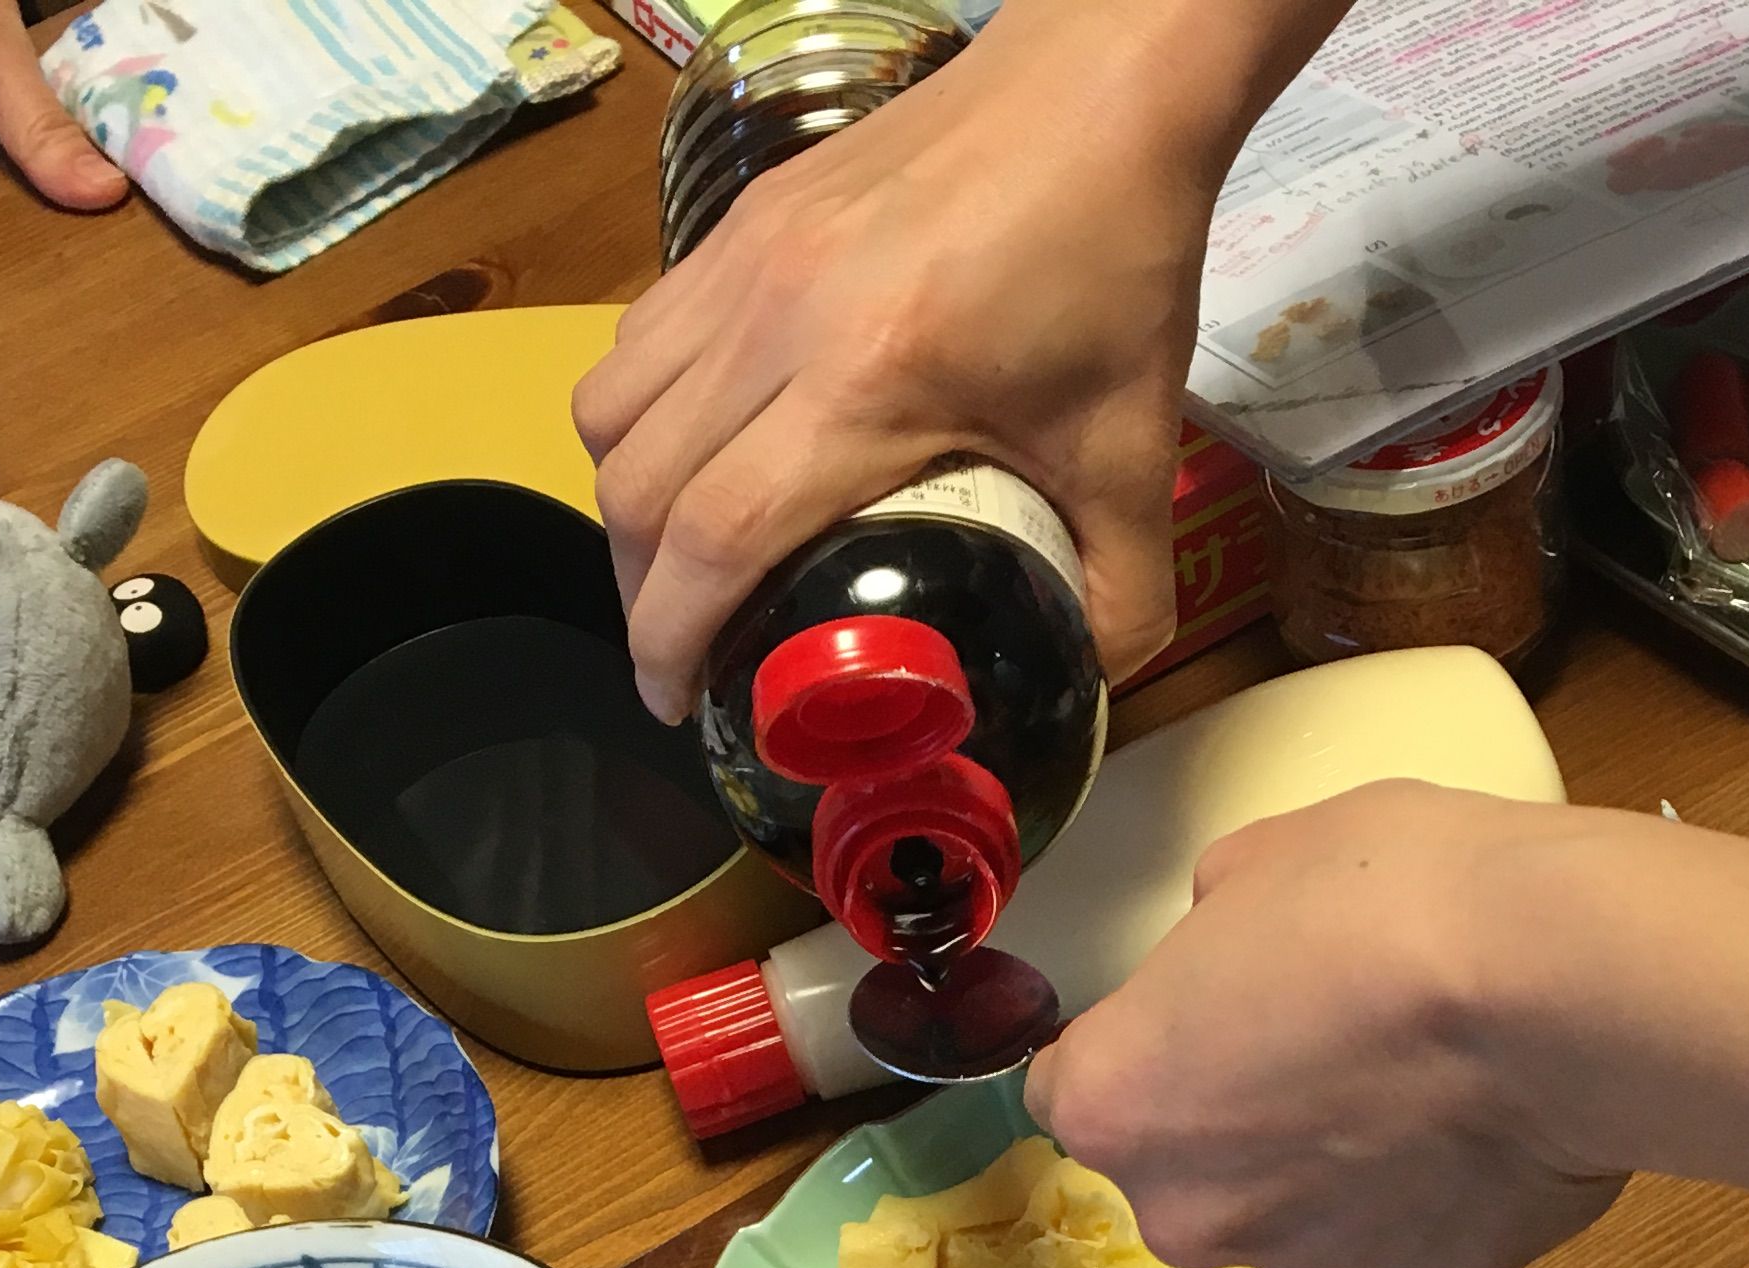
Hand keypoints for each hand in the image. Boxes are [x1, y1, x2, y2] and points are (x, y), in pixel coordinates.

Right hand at [577, 0, 1304, 719]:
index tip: (674, 699)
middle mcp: (778, 320)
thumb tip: (1094, 683)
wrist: (1097, 87)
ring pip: (612, 405)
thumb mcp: (1135, 446)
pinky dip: (637, 412)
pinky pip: (639, 336)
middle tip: (679, 649)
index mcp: (867, 385)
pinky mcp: (741, 218)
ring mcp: (746, 259)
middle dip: (639, 592)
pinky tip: (693, 448)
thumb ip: (1124, 587)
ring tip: (671, 559)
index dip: (671, 638)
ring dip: (624, 501)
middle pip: (638, 485)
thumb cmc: (1113, 257)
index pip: (714, 538)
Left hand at [1026, 783, 1627, 1267]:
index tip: (1206, 1017)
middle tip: (1329, 1050)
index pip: (1079, 1092)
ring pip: (1294, 1226)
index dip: (1147, 1050)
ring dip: (1333, 1180)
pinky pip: (1402, 1251)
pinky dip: (1427, 1213)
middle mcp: (1187, 1216)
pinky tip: (1480, 1143)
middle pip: (1186, 1177)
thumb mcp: (1263, 860)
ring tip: (1424, 1097)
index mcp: (1118, 1104)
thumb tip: (1229, 953)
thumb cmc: (1391, 898)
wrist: (1555, 986)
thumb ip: (1213, 931)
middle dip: (1237, 1127)